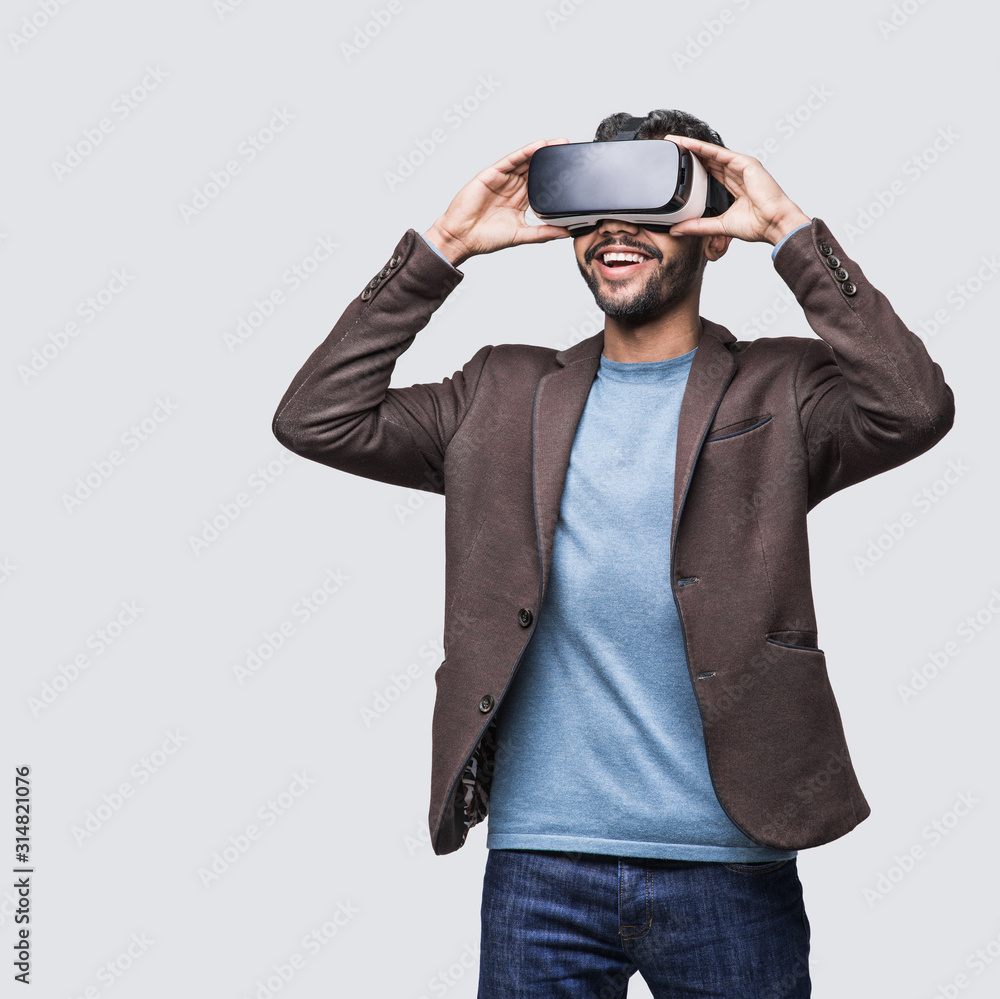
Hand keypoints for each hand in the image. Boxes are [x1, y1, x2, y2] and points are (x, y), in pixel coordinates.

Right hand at [423, 139, 572, 266]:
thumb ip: (542, 233)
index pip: (541, 185)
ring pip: (525, 162)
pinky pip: (510, 160)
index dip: (555, 177)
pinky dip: (524, 152)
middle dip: (551, 160)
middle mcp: (512, 188)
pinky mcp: (492, 174)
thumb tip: (565, 233)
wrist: (462, 238)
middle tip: (569, 149)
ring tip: (558, 143)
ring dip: (541, 152)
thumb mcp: (520, 236)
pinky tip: (538, 146)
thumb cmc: (485, 238)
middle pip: (535, 169)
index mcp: (520, 202)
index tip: (573, 171)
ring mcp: (502, 180)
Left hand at [663, 134, 810, 245]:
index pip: (709, 173)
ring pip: (711, 154)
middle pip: (708, 160)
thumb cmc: (757, 225)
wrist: (775, 225)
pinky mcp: (746, 164)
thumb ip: (697, 226)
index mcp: (733, 187)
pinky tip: (689, 144)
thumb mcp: (719, 226)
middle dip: (689, 153)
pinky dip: (703, 148)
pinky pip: (720, 153)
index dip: (692, 167)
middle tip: (670, 147)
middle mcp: (737, 174)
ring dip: (692, 146)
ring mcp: (741, 167)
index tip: (675, 165)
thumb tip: (677, 230)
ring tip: (674, 142)